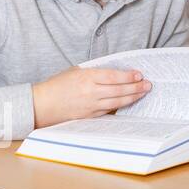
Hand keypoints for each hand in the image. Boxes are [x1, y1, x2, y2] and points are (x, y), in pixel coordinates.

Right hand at [32, 67, 152, 127]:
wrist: (40, 105)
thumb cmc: (57, 85)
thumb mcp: (75, 71)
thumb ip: (94, 72)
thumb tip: (116, 72)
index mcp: (86, 78)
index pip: (113, 77)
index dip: (129, 76)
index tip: (140, 74)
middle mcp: (90, 92)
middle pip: (119, 90)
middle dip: (136, 87)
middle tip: (148, 84)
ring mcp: (90, 106)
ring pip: (117, 102)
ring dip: (132, 97)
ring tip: (143, 92)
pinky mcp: (89, 116)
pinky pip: (109, 111)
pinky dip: (120, 106)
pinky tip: (129, 102)